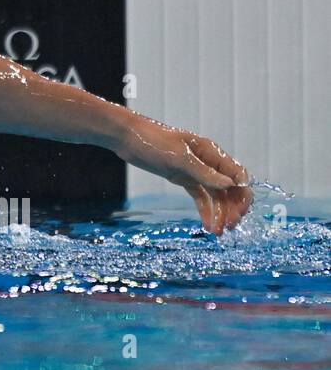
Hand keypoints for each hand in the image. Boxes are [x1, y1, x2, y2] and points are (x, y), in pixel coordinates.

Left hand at [116, 118, 252, 232]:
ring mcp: (195, 171)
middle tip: (228, 227)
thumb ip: (205, 173)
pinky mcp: (183, 178)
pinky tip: (206, 225)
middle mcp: (208, 162)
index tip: (239, 213)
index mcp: (212, 152)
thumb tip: (231, 185)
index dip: (242, 195)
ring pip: (216, 195)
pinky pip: (200, 197)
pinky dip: (205, 211)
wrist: (127, 137)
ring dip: (219, 213)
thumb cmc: (154, 141)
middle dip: (232, 208)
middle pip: (230, 188)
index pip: (238, 175)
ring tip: (217, 232)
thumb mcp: (180, 158)